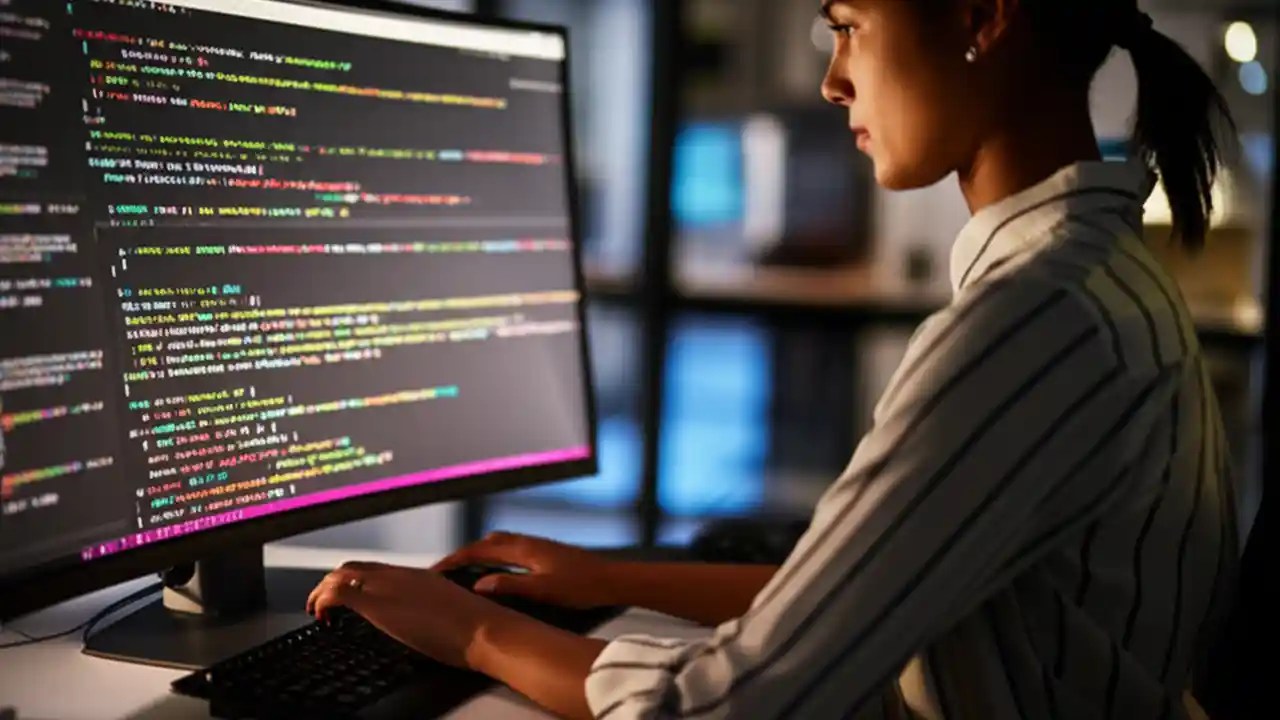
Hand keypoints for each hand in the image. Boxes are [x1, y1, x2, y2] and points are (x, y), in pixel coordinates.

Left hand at [306, 561, 515, 668]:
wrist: (483, 629)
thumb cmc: (476, 628)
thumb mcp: (449, 612)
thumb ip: (430, 610)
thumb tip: (424, 622)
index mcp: (417, 576)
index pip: (375, 569)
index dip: (355, 581)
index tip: (347, 600)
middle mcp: (400, 574)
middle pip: (353, 566)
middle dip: (332, 583)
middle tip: (325, 605)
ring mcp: (388, 585)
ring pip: (340, 573)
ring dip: (323, 591)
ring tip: (318, 610)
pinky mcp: (378, 603)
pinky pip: (338, 592)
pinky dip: (323, 600)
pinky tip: (323, 617)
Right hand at [433, 532, 615, 608]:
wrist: (612, 580)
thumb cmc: (581, 586)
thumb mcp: (544, 590)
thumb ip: (511, 585)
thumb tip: (479, 584)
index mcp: (524, 549)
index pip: (480, 550)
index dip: (455, 559)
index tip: (435, 569)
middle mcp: (528, 542)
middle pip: (487, 542)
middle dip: (463, 553)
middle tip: (445, 569)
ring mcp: (537, 546)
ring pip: (499, 543)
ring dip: (479, 553)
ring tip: (464, 570)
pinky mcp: (545, 553)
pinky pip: (510, 548)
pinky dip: (495, 556)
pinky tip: (497, 571)